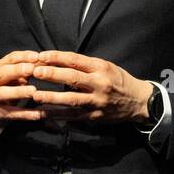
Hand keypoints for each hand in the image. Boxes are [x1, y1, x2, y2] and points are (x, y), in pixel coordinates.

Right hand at [0, 50, 45, 143]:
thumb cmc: (8, 87)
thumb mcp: (16, 76)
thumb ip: (28, 69)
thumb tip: (46, 62)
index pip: (10, 59)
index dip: (23, 57)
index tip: (37, 56)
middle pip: (2, 73)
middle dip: (16, 70)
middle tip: (31, 69)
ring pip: (2, 93)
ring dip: (18, 91)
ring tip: (33, 91)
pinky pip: (10, 113)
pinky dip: (24, 114)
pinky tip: (38, 114)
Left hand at [28, 50, 152, 123]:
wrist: (139, 101)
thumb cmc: (118, 80)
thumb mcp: (106, 66)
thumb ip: (85, 65)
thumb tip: (58, 61)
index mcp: (101, 68)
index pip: (75, 60)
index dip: (57, 57)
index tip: (41, 56)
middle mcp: (99, 84)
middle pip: (72, 78)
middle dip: (52, 75)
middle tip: (34, 72)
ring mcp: (97, 102)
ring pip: (71, 100)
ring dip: (52, 98)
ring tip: (35, 96)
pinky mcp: (95, 117)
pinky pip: (74, 117)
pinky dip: (59, 117)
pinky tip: (45, 115)